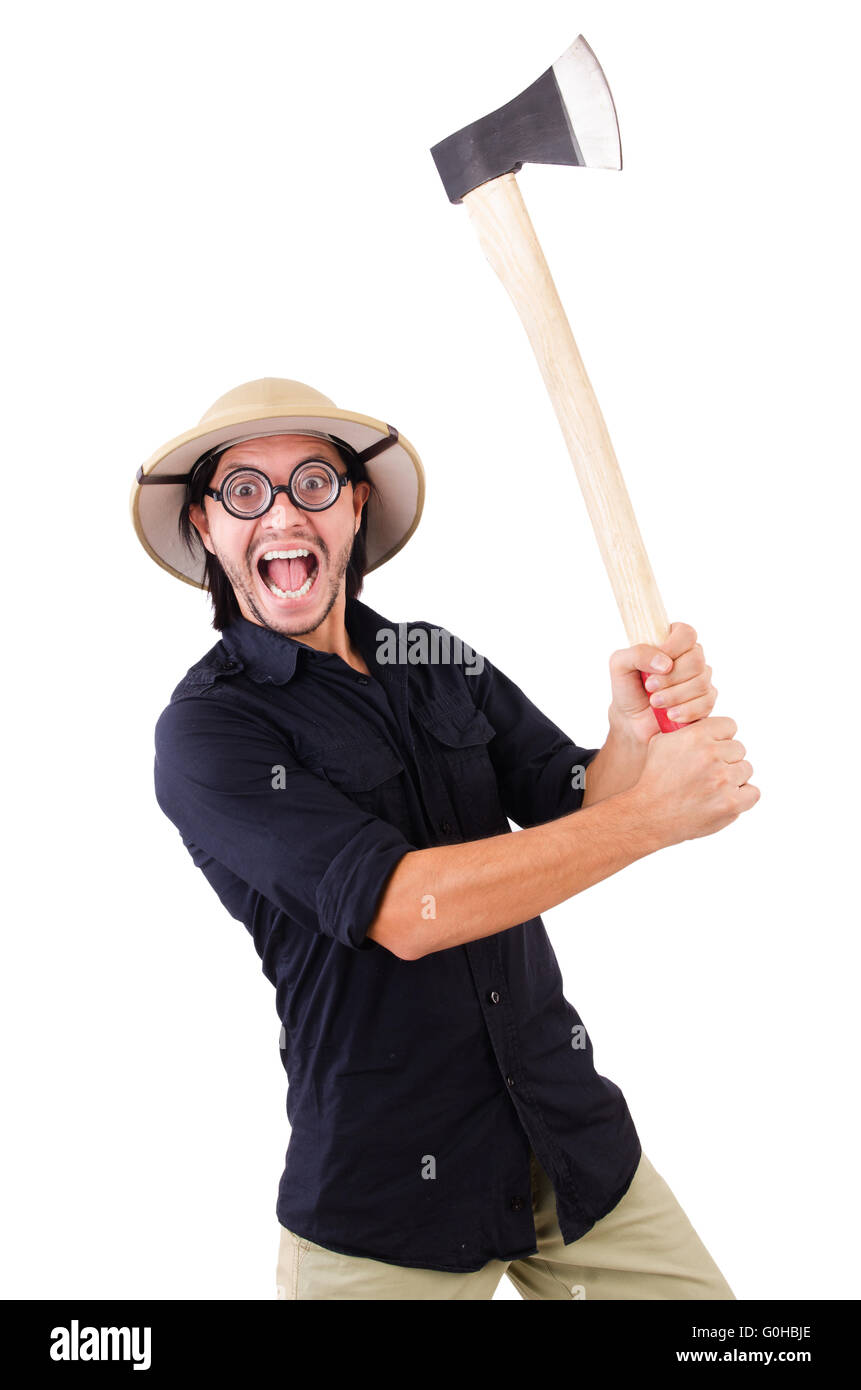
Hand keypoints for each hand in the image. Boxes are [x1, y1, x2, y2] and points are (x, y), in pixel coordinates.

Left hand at [608, 622, 716, 745]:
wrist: (631, 720)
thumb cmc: (627, 688)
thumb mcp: (620, 664)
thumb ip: (637, 653)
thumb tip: (665, 663)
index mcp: (671, 641)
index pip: (686, 633)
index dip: (674, 647)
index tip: (657, 664)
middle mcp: (690, 657)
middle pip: (696, 660)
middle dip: (670, 678)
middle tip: (650, 687)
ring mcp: (701, 678)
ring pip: (700, 683)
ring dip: (674, 696)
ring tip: (655, 702)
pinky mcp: (706, 700)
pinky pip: (706, 703)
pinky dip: (685, 710)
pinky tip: (670, 714)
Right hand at [629, 715, 759, 845]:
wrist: (650, 816)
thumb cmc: (655, 780)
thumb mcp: (662, 743)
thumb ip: (687, 729)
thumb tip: (704, 720)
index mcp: (695, 735)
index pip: (729, 726)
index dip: (721, 738)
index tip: (712, 748)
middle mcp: (711, 754)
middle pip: (739, 748)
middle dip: (726, 759)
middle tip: (708, 773)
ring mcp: (722, 779)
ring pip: (746, 769)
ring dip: (733, 778)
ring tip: (712, 788)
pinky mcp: (731, 803)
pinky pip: (753, 792)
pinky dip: (742, 797)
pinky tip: (723, 799)